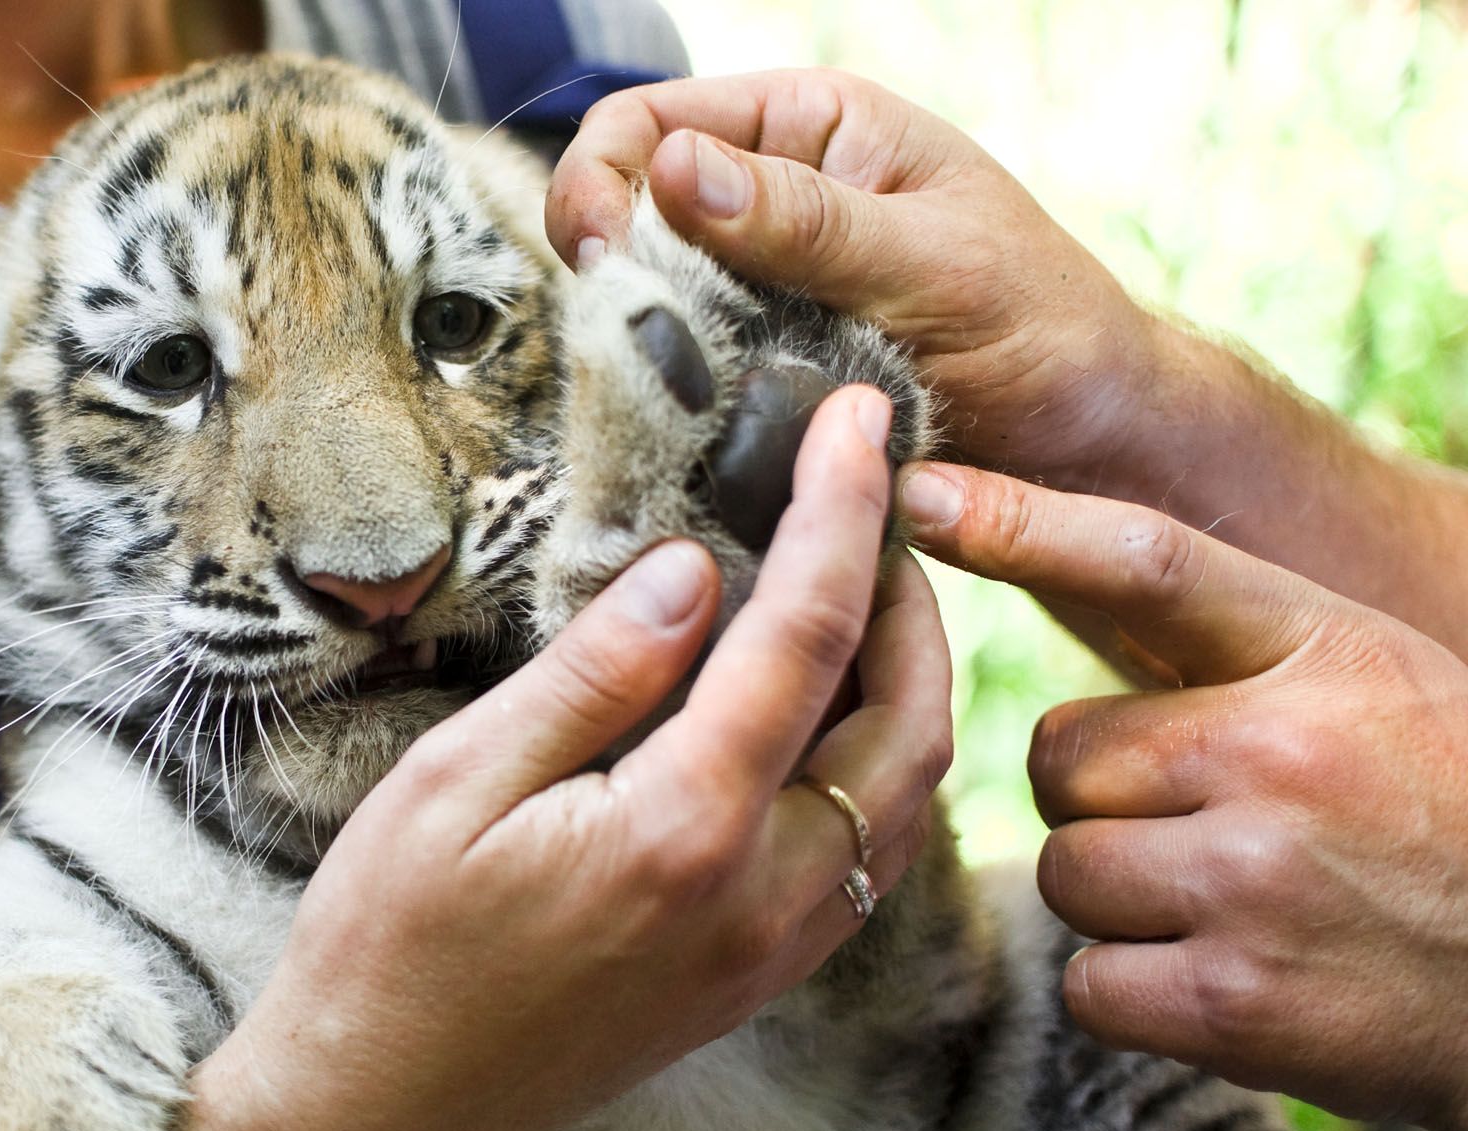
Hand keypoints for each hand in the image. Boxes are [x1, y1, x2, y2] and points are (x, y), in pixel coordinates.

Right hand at [194, 388, 951, 1130]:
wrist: (374, 1117)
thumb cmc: (387, 946)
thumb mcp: (455, 782)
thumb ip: (593, 673)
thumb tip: (693, 571)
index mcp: (684, 831)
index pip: (806, 636)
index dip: (843, 510)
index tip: (856, 420)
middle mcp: (759, 900)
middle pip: (907, 721)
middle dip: (911, 595)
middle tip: (866, 506)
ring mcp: (768, 956)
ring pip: (903, 800)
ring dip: (904, 684)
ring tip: (848, 595)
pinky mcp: (753, 984)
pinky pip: (864, 860)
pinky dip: (871, 766)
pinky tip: (810, 720)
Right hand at [545, 70, 1164, 489]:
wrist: (1090, 445)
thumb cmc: (1044, 327)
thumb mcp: (932, 261)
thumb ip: (805, 221)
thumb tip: (673, 169)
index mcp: (810, 131)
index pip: (650, 123)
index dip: (602, 180)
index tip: (601, 258)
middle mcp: (767, 206)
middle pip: (625, 217)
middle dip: (615, 273)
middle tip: (632, 339)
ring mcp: (756, 297)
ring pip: (643, 310)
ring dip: (646, 351)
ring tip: (676, 394)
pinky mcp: (757, 378)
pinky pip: (682, 384)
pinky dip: (678, 407)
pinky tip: (694, 431)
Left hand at [898, 458, 1467, 1130]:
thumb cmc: (1443, 814)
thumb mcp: (1368, 683)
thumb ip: (1231, 649)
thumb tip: (1050, 599)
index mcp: (1322, 652)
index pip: (1146, 563)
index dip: (1022, 522)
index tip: (922, 488)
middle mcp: (1279, 753)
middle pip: (1061, 757)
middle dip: (1104, 801)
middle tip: (1212, 831)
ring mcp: (1253, 879)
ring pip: (1068, 869)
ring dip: (1120, 900)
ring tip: (1233, 909)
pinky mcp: (1231, 1002)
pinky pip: (1088, 978)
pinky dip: (1135, 993)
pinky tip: (1226, 985)